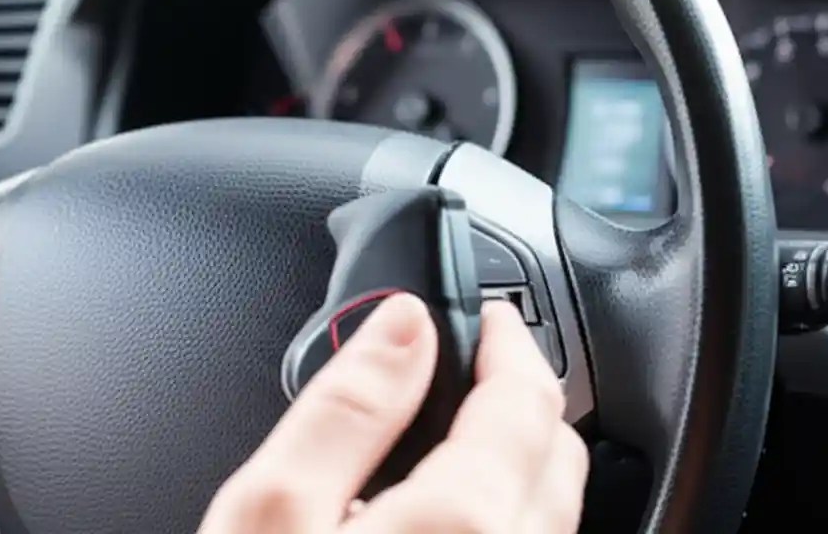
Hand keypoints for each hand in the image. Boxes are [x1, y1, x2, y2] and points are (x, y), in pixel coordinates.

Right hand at [200, 294, 587, 532]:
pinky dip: (505, 516)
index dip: (505, 336)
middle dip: (521, 395)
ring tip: (458, 433)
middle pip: (558, 454)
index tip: (487, 313)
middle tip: (474, 363)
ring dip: (520, 459)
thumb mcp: (269, 513)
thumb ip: (343, 408)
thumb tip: (401, 322)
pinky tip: (447, 518)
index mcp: (466, 522)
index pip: (525, 396)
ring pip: (551, 515)